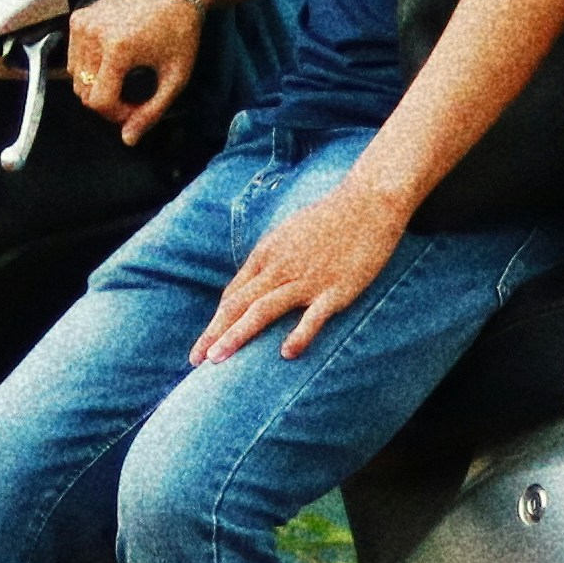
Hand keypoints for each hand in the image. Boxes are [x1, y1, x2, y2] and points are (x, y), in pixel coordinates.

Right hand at [68, 0, 202, 143]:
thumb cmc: (180, 36)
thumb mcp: (175, 78)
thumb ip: (152, 112)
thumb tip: (128, 140)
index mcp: (117, 49)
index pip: (98, 102)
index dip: (118, 113)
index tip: (139, 106)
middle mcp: (93, 34)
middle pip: (84, 92)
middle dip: (108, 101)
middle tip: (134, 92)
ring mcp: (82, 23)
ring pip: (75, 78)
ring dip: (97, 85)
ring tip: (124, 77)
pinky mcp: (78, 17)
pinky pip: (73, 57)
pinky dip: (89, 66)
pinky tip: (113, 59)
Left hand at [197, 168, 412, 363]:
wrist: (368, 202)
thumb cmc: (329, 218)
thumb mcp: (289, 235)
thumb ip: (271, 261)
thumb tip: (254, 286)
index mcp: (267, 255)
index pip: (233, 295)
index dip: (215, 322)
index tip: (202, 346)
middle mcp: (280, 268)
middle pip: (238, 304)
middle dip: (214, 333)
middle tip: (195, 360)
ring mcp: (307, 280)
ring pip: (263, 310)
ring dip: (237, 335)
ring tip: (217, 359)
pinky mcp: (336, 289)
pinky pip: (313, 316)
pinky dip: (299, 335)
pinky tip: (286, 354)